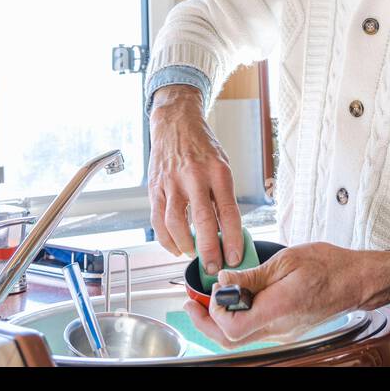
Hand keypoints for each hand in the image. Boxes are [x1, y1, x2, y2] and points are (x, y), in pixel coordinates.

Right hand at [147, 84, 244, 274]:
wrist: (175, 123)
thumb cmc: (202, 147)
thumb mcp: (222, 165)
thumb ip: (223, 196)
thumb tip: (228, 233)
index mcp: (218, 171)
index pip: (228, 211)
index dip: (232, 238)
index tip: (234, 257)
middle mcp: (194, 176)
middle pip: (203, 221)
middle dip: (209, 250)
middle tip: (214, 267)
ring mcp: (172, 182)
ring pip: (175, 223)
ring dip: (185, 246)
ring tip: (193, 256)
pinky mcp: (155, 187)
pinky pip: (158, 219)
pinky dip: (166, 238)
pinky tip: (175, 246)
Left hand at [196, 240, 389, 345]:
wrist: (356, 281)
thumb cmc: (329, 266)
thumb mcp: (287, 260)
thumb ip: (252, 275)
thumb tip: (224, 280)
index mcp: (279, 309)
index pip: (233, 328)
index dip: (215, 312)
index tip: (215, 290)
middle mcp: (279, 329)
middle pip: (231, 341)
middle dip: (205, 324)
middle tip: (192, 305)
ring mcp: (282, 332)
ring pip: (240, 339)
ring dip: (219, 322)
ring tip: (208, 301)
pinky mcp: (285, 329)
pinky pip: (253, 331)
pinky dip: (237, 319)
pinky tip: (233, 301)